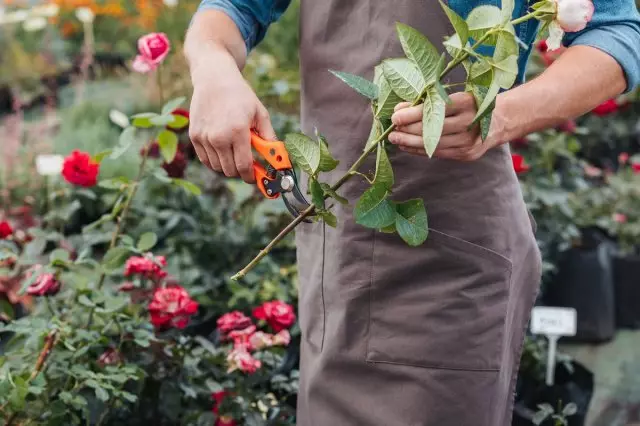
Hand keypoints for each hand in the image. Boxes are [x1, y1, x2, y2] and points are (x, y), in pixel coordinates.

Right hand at [189, 48, 275, 182]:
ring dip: (228, 165)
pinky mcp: (194, 136)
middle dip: (241, 172)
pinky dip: (215, 160)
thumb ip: (269, 138)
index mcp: (238, 132)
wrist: (214, 79)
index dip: (251, 177)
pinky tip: (223, 150)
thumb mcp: (260, 113)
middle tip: (247, 165)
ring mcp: (204, 138)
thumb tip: (278, 158)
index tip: (256, 178)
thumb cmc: (240, 96)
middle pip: (230, 171)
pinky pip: (206, 160)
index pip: (244, 166)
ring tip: (235, 152)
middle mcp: (218, 137)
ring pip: (218, 167)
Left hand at [388, 92, 495, 160]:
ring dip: (410, 143)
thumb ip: (427, 102)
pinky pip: (438, 153)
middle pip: (433, 129)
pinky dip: (420, 151)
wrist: (500, 120)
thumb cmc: (470, 104)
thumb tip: (399, 109)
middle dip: (408, 131)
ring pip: (433, 144)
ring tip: (395, 140)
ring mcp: (469, 141)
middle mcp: (470, 122)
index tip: (395, 116)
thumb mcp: (453, 97)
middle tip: (391, 131)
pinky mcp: (466, 154)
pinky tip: (407, 147)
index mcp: (467, 102)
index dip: (413, 114)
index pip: (435, 109)